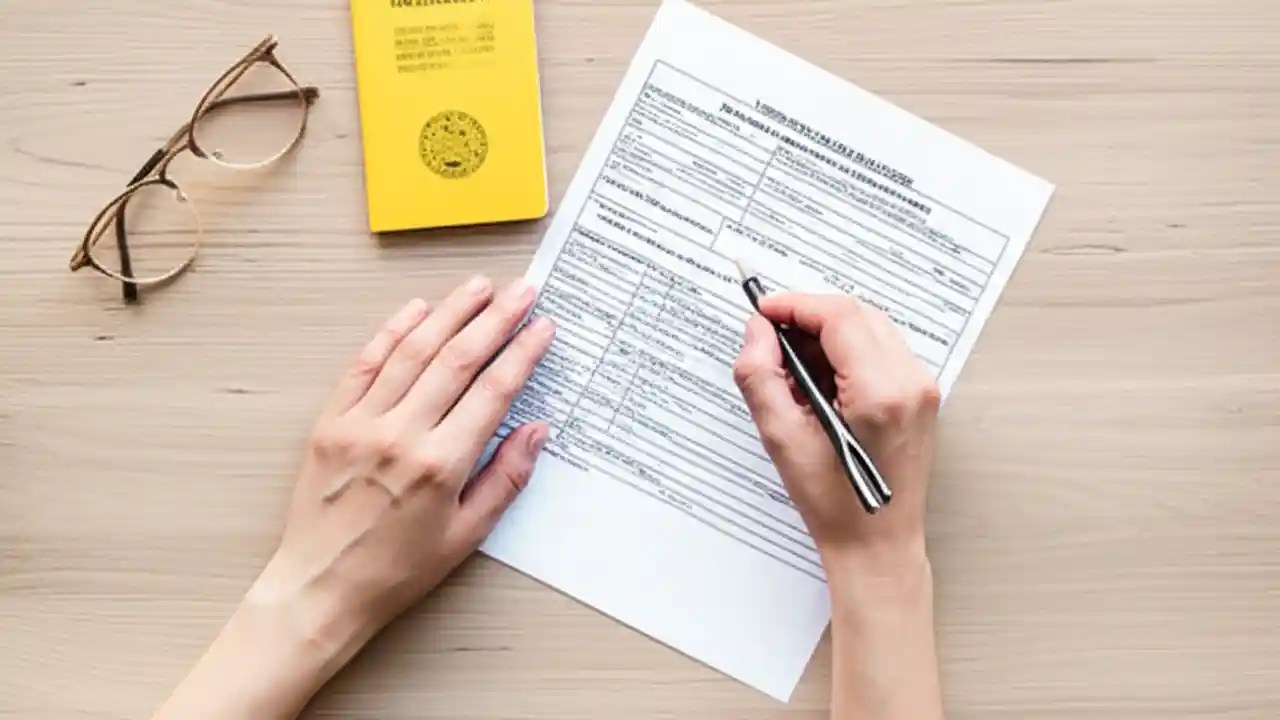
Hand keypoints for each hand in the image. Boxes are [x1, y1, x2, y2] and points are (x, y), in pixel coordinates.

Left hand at [153, 277, 556, 719]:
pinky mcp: (331, 422)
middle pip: (457, 359)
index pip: (492, 391)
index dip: (522, 353)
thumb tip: (535, 430)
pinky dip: (391, 332)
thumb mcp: (466, 535)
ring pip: (412, 350)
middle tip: (521, 291)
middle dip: (495, 319)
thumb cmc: (395, 570)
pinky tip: (416, 309)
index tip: (542, 329)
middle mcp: (400, 435)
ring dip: (449, 312)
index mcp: (440, 465)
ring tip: (478, 287)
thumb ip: (505, 478)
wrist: (321, 588)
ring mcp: (361, 423)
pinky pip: (365, 364)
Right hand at [733, 292, 940, 573]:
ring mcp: (921, 389)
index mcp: (880, 393)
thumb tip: (758, 331)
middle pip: (858, 314)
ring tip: (793, 365)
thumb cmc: (833, 505)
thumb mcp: (781, 439)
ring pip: (871, 328)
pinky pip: (881, 351)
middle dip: (810, 316)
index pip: (839, 317)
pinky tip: (820, 380)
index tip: (763, 311)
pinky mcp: (920, 396)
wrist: (877, 545)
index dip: (796, 305)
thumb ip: (761, 376)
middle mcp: (910, 383)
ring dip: (828, 333)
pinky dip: (847, 351)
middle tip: (772, 336)